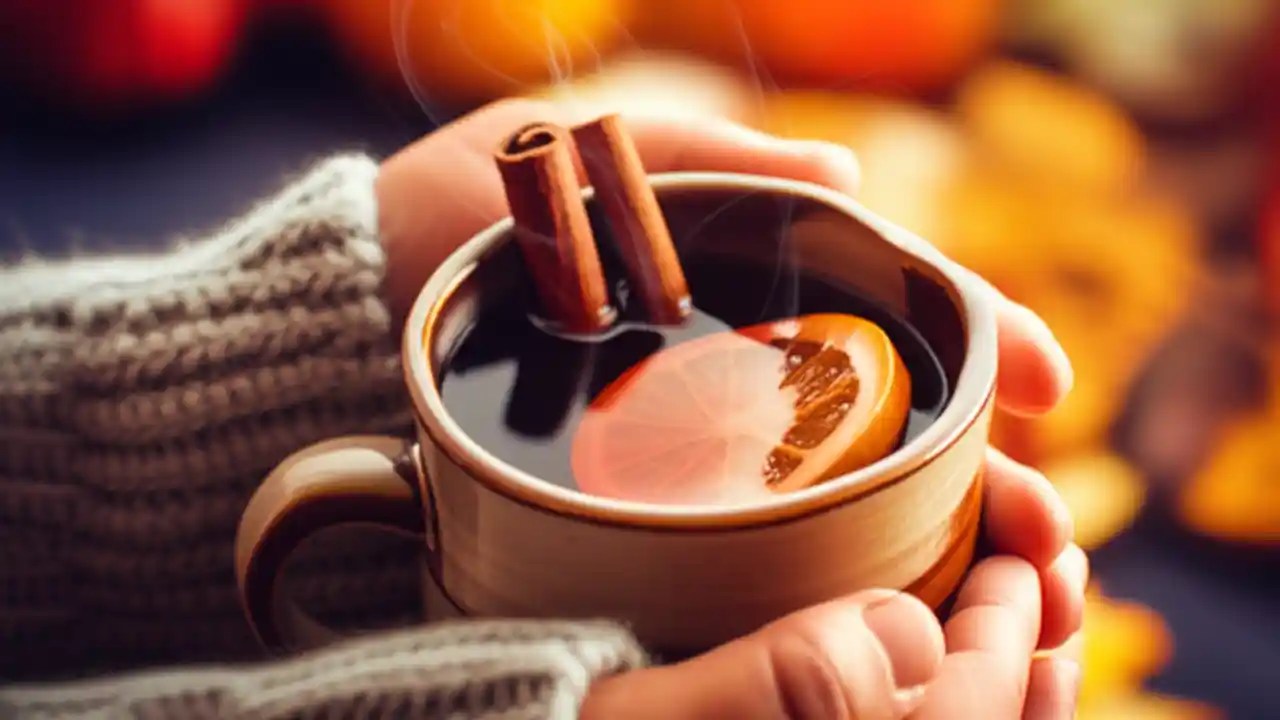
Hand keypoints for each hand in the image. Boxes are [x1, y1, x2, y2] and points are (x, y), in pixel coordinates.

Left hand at [378, 99, 1084, 718]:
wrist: (315, 348)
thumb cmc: (430, 236)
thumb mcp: (557, 155)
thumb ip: (695, 156)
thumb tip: (853, 170)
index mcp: (733, 290)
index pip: (888, 314)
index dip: (982, 342)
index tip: (1048, 385)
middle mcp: (731, 383)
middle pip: (899, 433)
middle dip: (998, 481)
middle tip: (1053, 535)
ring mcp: (696, 466)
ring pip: (864, 512)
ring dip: (961, 552)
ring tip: (1032, 590)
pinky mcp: (650, 535)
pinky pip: (782, 569)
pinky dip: (869, 600)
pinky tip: (927, 629)